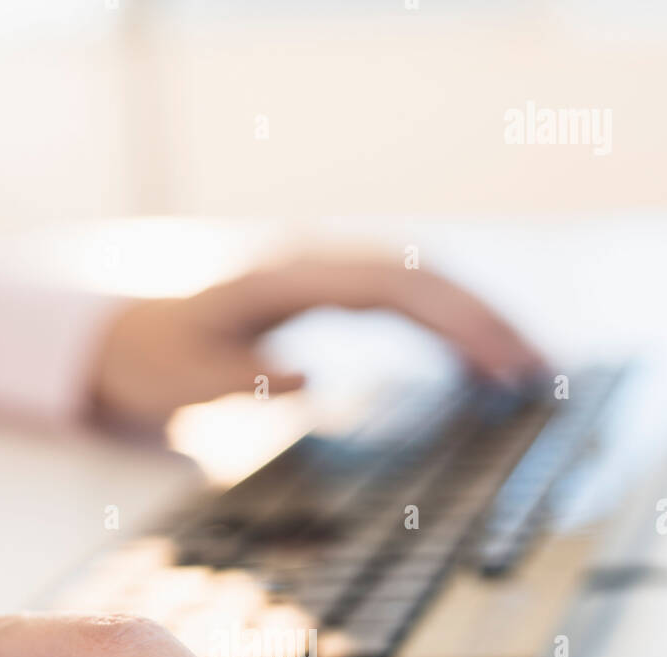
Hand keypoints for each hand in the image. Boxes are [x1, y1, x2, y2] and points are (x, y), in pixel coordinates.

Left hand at [90, 255, 544, 425]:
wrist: (132, 342)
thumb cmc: (156, 361)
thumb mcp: (182, 379)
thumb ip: (236, 380)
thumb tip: (304, 379)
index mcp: (288, 278)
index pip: (391, 287)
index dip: (451, 321)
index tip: (495, 363)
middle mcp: (317, 266)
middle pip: (422, 277)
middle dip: (483, 321)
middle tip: (534, 373)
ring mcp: (329, 277)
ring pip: (424, 285)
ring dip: (477, 322)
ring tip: (528, 369)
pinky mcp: (334, 299)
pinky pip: (407, 304)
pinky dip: (449, 330)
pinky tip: (480, 364)